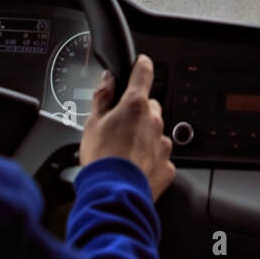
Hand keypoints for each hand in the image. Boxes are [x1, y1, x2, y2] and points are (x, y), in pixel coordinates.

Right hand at [79, 54, 175, 200]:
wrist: (112, 195)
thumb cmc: (100, 160)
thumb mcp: (91, 123)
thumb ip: (102, 98)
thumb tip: (107, 81)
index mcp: (135, 105)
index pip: (143, 73)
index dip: (142, 65)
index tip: (142, 63)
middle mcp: (154, 121)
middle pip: (149, 107)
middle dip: (137, 112)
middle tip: (119, 127)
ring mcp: (163, 143)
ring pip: (155, 132)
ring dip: (144, 137)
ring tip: (124, 152)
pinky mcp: (167, 165)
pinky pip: (160, 156)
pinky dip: (150, 159)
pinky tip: (134, 167)